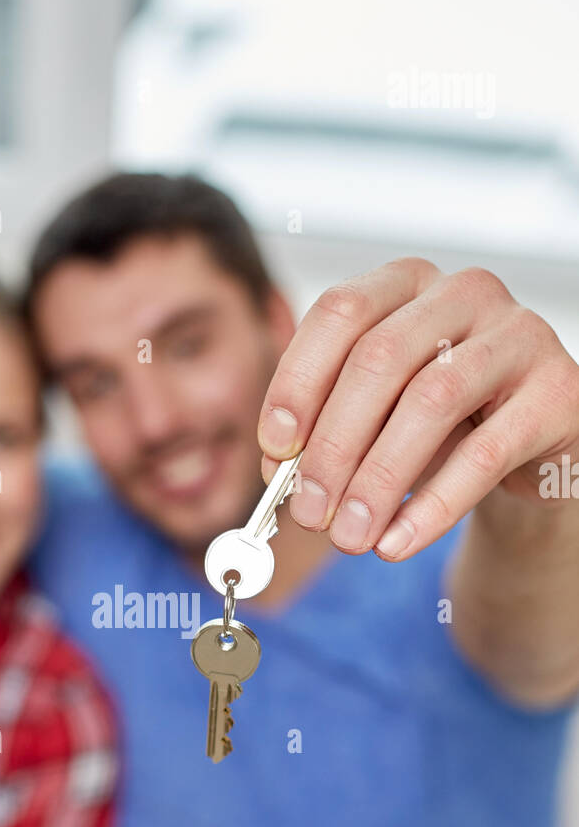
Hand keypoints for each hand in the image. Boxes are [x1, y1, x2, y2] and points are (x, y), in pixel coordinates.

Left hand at [257, 258, 578, 558]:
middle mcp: (464, 293)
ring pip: (432, 400)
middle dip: (332, 446)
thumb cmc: (442, 425)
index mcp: (406, 283)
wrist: (532, 450)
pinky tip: (397, 543)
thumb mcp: (376, 419)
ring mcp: (519, 336)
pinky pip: (486, 454)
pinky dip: (432, 507)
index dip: (298, 382)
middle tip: (308, 513)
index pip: (340, 312)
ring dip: (378, 479)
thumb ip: (326, 431)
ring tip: (349, 538)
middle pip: (379, 359)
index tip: (275, 449)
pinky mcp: (559, 392)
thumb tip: (279, 471)